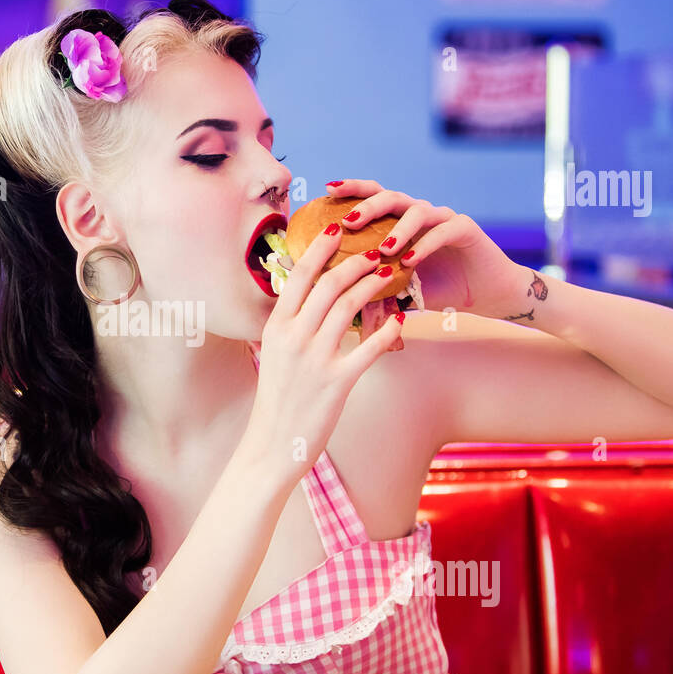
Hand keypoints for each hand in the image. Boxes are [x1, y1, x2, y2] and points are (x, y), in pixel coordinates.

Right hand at [248, 220, 403, 475]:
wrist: (272, 445)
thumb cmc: (277, 400)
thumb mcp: (275, 355)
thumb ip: (290, 326)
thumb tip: (306, 297)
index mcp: (276, 327)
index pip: (300, 275)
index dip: (320, 247)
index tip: (337, 228)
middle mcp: (293, 337)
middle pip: (328, 284)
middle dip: (355, 261)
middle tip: (375, 250)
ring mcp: (315, 359)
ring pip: (349, 307)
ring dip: (373, 285)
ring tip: (388, 274)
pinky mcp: (337, 382)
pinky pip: (370, 347)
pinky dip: (388, 329)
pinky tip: (400, 320)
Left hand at [324, 179, 530, 318]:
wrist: (484, 294)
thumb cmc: (437, 289)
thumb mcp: (398, 288)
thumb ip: (372, 283)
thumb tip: (334, 291)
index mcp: (400, 221)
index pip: (373, 196)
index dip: (352, 189)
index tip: (327, 190)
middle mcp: (420, 213)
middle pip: (391, 197)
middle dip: (368, 206)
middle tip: (349, 221)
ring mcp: (442, 218)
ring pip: (416, 211)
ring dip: (397, 229)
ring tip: (384, 250)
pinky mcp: (464, 228)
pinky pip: (442, 230)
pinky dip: (424, 244)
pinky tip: (410, 260)